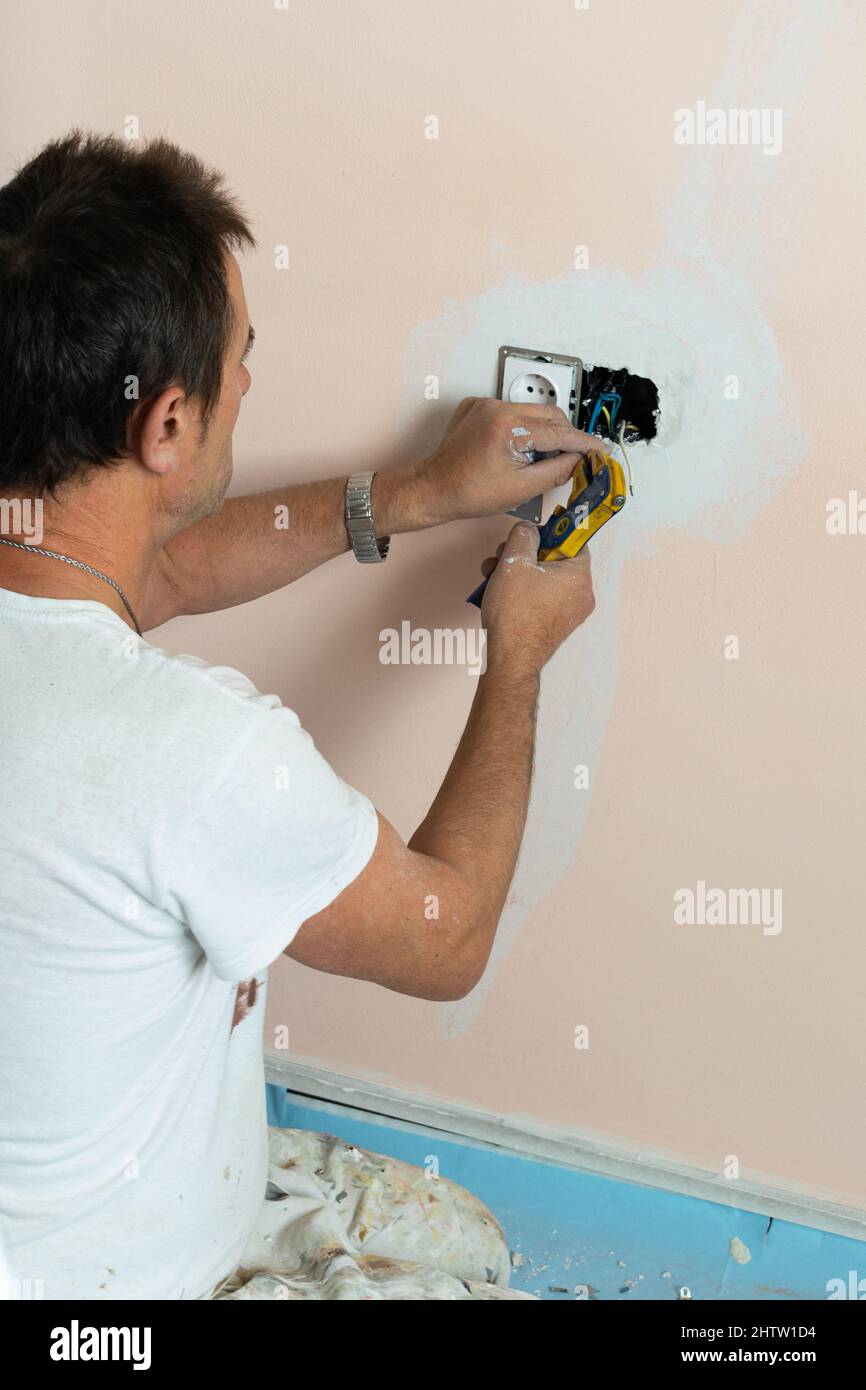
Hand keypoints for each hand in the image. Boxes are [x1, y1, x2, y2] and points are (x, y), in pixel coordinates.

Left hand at [413, 397, 602, 524]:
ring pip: (532, 411)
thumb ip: (556, 472)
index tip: (599, 450)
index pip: (559, 432)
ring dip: (543, 431)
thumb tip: (578, 461)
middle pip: (550, 415)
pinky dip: (521, 427)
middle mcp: (497, 409)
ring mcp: (485, 405)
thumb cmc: (467, 492)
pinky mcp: (477, 407)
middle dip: (564, 436)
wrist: (433, 488)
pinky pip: (511, 411)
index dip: (583, 443)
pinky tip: (515, 448)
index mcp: (509, 427)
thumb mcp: (521, 489)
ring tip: (537, 458)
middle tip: (572, 458)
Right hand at [479, 522, 594, 671]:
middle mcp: (580, 595)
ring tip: (494, 574)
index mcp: (579, 576)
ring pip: (544, 580)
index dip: (550, 532)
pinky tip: (499, 591)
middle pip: (554, 560)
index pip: (573, 541)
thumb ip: (523, 536)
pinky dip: (522, 591)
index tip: (534, 532)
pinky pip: (540, 598)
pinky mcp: (554, 625)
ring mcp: (568, 613)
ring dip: (518, 572)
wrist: (511, 657)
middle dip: (525, 554)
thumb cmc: (516, 615)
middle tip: (505, 554)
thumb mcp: (515, 561)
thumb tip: (527, 530)